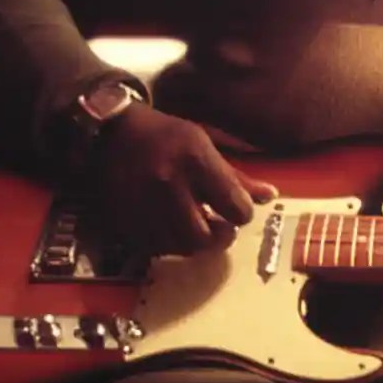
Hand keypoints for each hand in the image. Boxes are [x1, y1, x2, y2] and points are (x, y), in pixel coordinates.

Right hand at [92, 103, 278, 254]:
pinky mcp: (122, 219)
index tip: (237, 209)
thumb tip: (270, 197)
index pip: (234, 207)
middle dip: (219, 237)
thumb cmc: (167, 137)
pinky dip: (169, 244)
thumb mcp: (205, 145)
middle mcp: (167, 183)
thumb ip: (237, 177)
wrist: (111, 133)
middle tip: (221, 228)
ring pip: (178, 247)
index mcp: (194, 159)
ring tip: (197, 226)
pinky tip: (173, 229)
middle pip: (203, 237)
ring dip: (193, 243)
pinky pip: (153, 249)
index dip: (242, 214)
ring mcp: (141, 204)